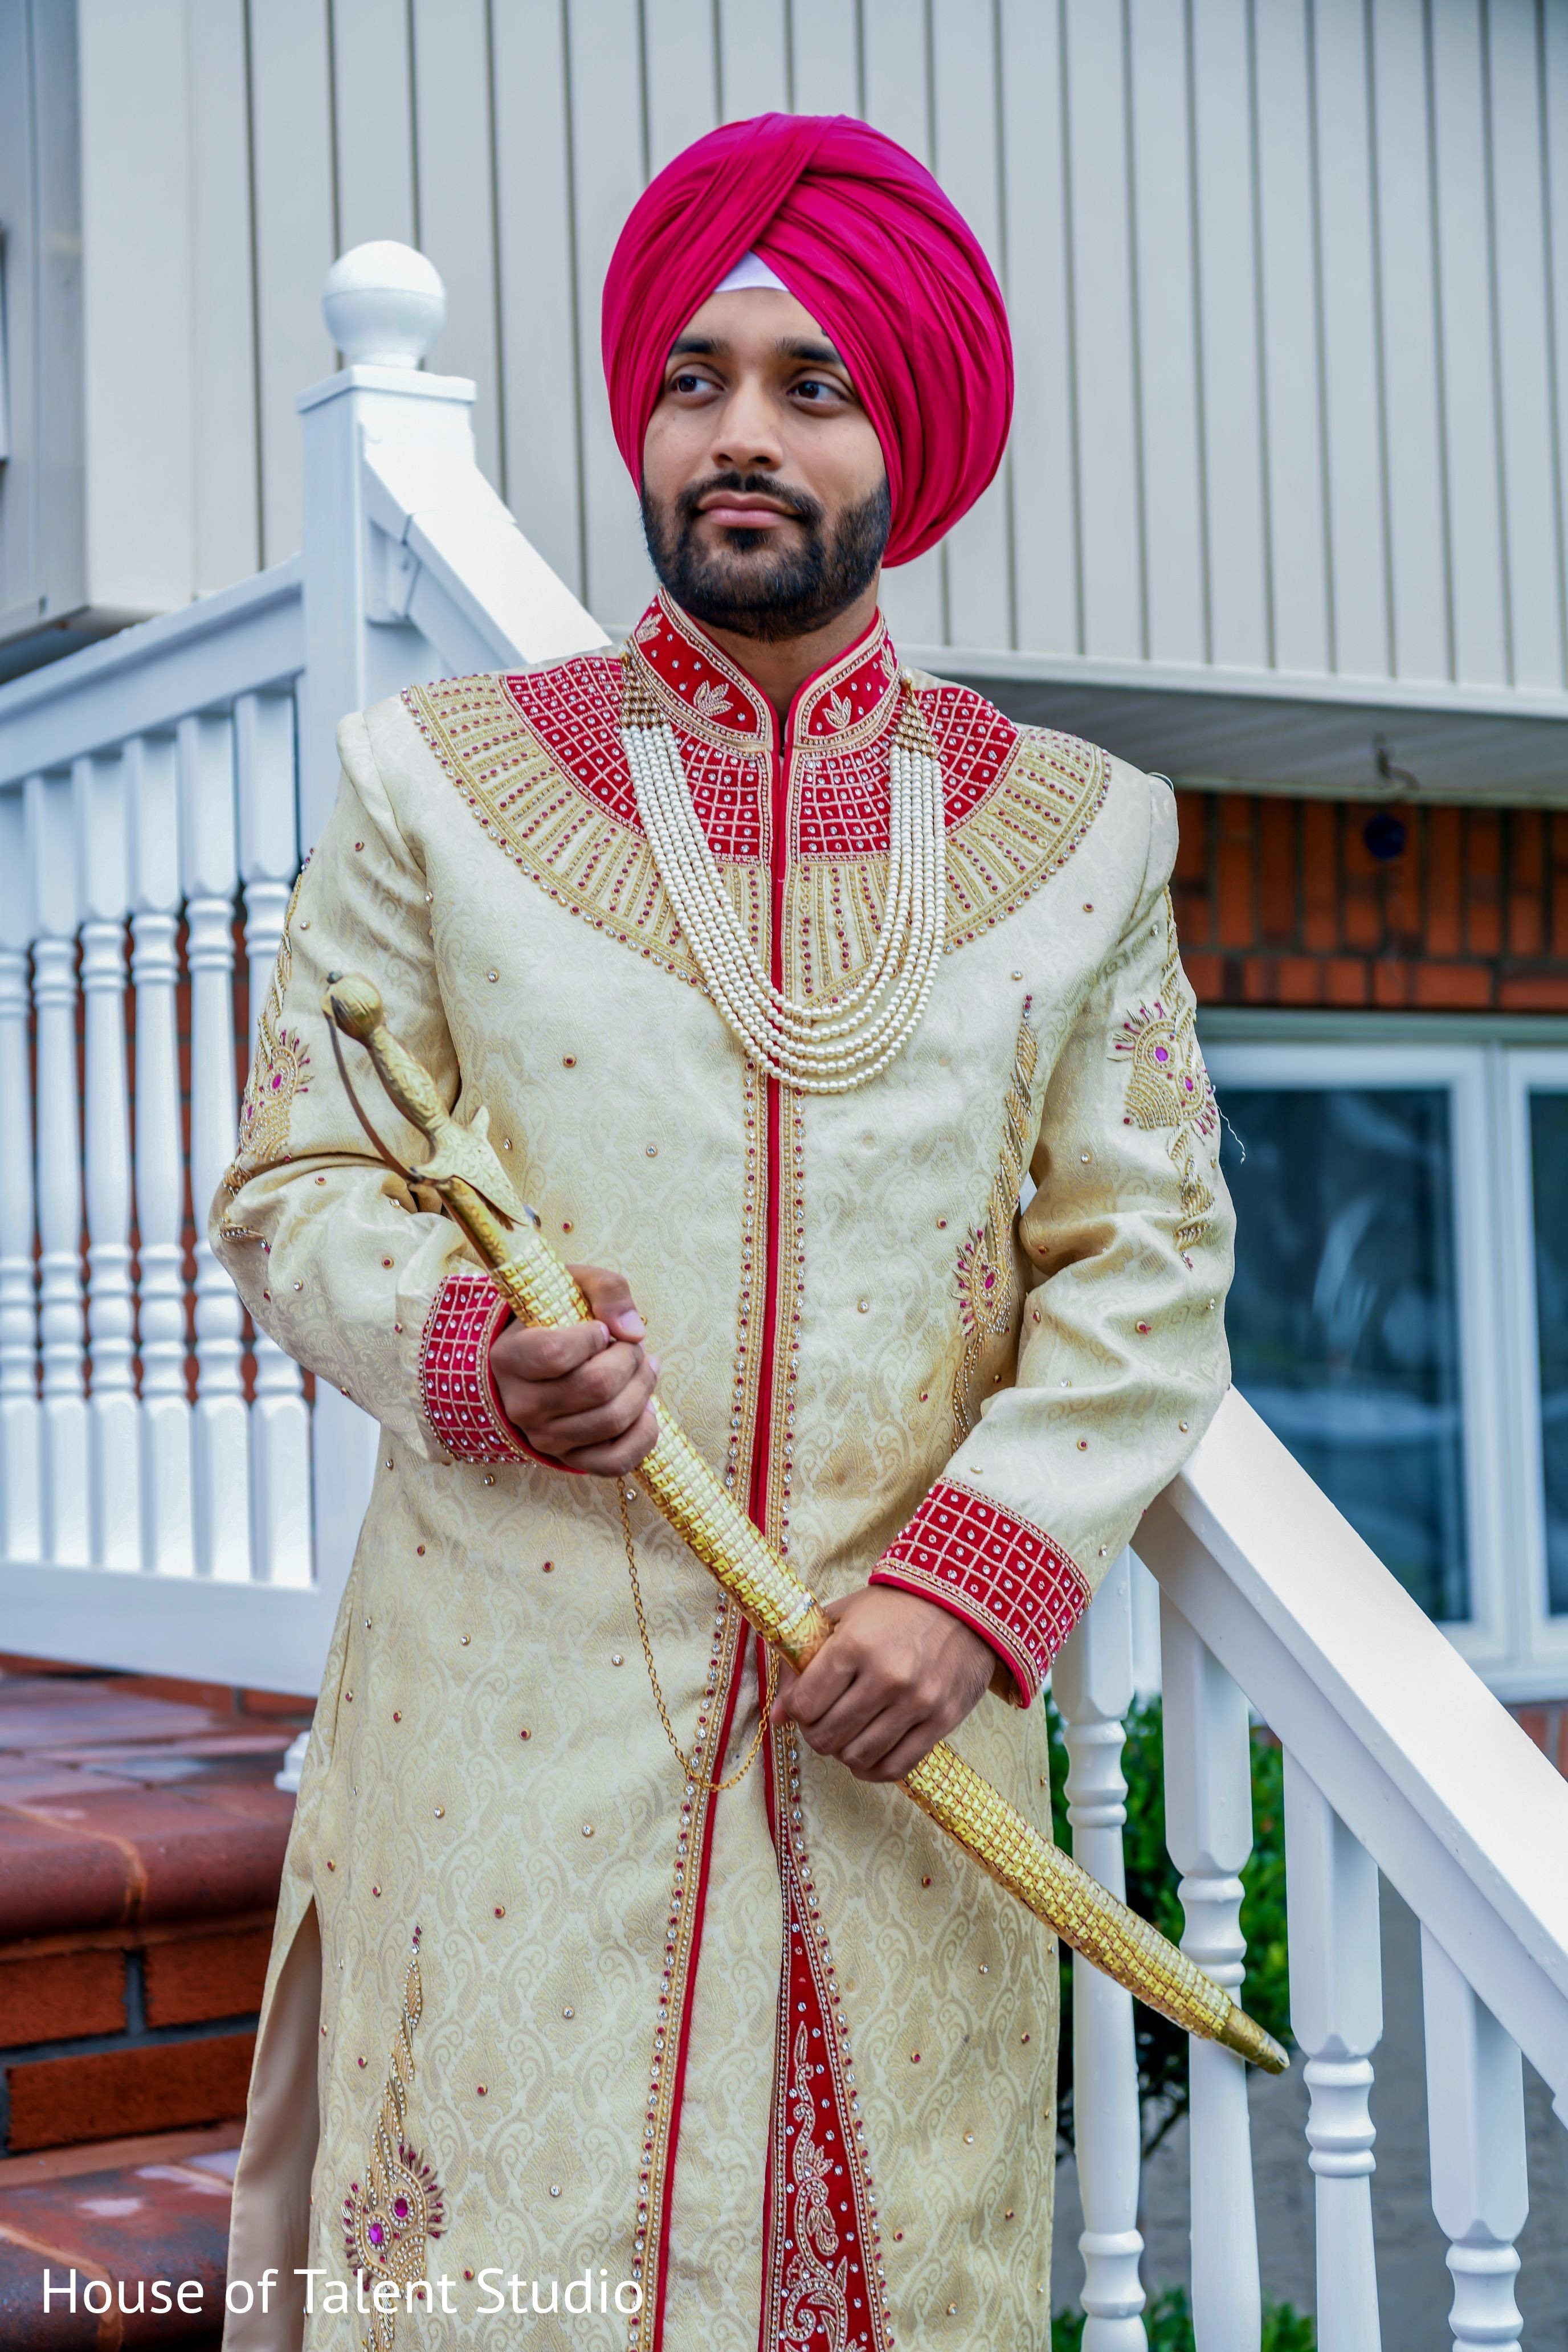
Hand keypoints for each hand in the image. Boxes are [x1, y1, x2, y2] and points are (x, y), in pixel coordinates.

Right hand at [488, 1264, 659, 1475]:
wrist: (537, 1361)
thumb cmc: (556, 1318)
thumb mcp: (573, 1285)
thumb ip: (605, 1289)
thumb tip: (633, 1330)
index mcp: (509, 1358)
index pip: (555, 1354)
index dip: (592, 1337)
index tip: (600, 1329)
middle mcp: (521, 1404)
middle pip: (596, 1387)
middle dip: (629, 1359)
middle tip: (632, 1346)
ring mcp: (544, 1437)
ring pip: (611, 1421)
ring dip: (643, 1389)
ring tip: (643, 1368)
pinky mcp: (570, 1459)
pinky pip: (616, 1461)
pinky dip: (644, 1434)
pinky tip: (646, 1408)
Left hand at [769, 1586, 996, 1781]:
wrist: (964, 1601)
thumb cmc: (895, 1607)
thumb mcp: (843, 1618)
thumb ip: (804, 1662)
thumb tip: (776, 1715)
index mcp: (854, 1645)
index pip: (804, 1705)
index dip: (796, 1710)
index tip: (802, 1704)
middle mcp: (887, 1676)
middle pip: (827, 1736)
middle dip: (815, 1733)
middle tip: (822, 1721)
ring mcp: (918, 1702)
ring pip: (858, 1756)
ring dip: (843, 1752)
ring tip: (846, 1734)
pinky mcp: (943, 1720)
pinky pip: (897, 1767)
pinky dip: (873, 1769)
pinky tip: (867, 1755)